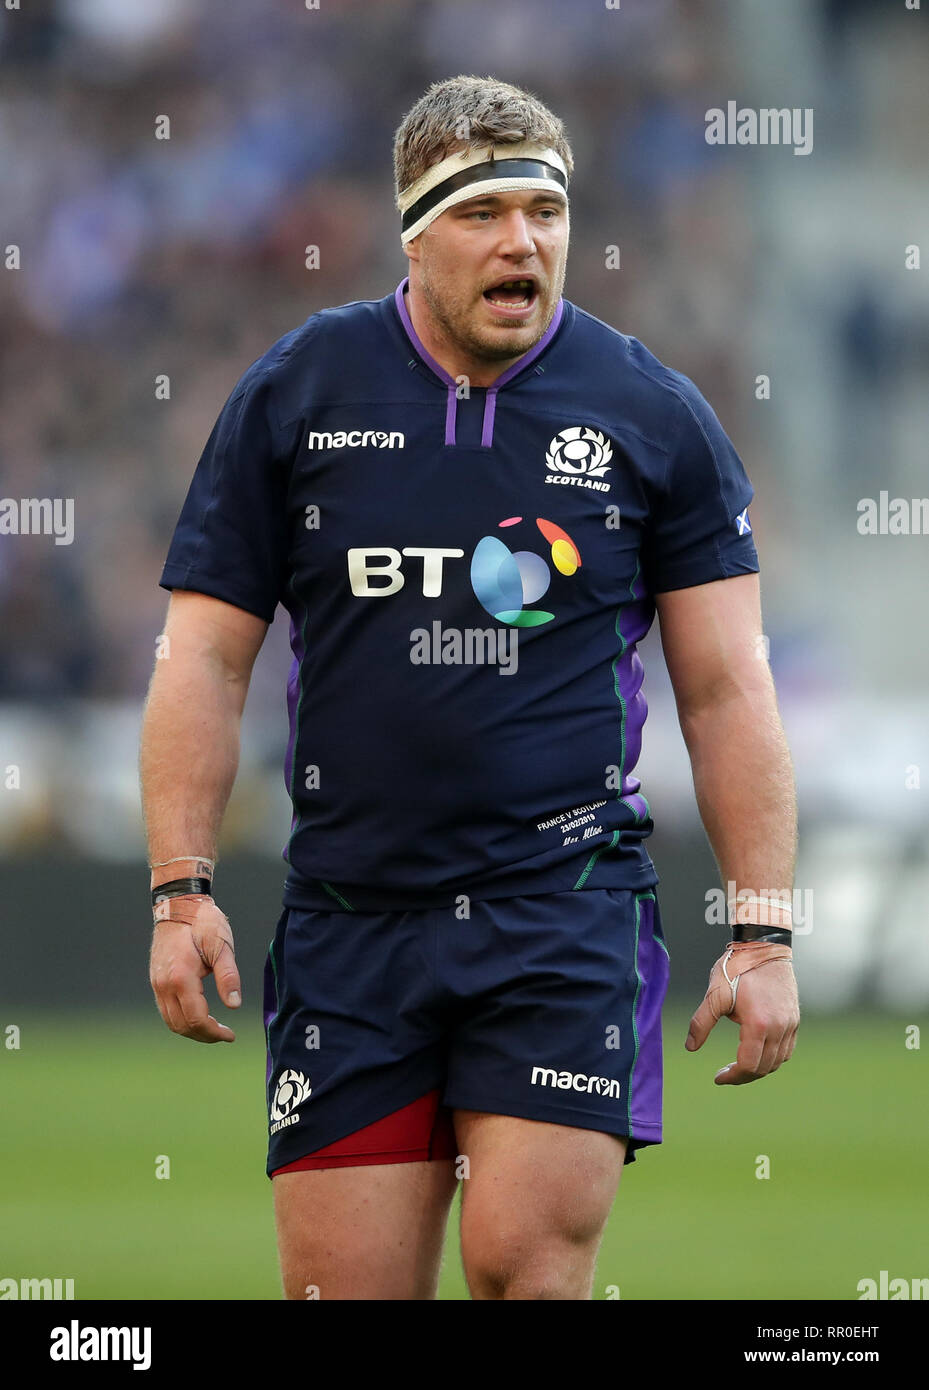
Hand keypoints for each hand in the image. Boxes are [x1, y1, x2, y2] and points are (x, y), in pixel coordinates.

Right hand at [149, 895, 241, 1042]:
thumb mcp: (222, 946)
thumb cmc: (203, 922)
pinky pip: (166, 1010)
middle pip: (181, 1025)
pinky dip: (182, 1019)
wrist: (178, 904)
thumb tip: (234, 1005)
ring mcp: (157, 983)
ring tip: (213, 1029)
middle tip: (224, 1035)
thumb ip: (228, 977)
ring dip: (192, 1030)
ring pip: (171, 1021)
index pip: (196, 1018)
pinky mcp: (156, 980)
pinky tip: (198, 1016)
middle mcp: (164, 984)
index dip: (214, 1032)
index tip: (230, 1035)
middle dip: (204, 1035)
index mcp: (181, 977)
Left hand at [685, 942, 798, 1083]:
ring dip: (758, 1068)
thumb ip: (701, 1023)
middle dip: (743, 1076)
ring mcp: (790, 1024)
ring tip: (739, 1065)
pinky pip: (787, 1049)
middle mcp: (779, 1028)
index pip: (748, 1065)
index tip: (717, 1077)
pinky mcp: (795, 1019)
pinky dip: (773, 1057)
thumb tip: (690, 1047)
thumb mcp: (715, 994)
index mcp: (758, 1024)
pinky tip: (757, 1052)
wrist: (764, 946)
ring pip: (778, 1061)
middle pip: (764, 1067)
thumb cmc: (737, 968)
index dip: (732, 1076)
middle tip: (725, 1073)